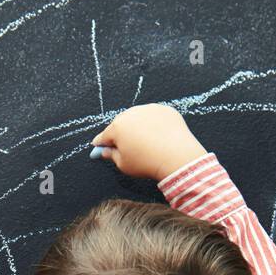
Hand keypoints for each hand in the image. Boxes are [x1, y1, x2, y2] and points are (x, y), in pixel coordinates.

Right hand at [91, 104, 206, 181]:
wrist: (176, 156)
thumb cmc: (147, 163)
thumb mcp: (124, 165)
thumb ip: (111, 156)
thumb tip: (104, 151)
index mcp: (117, 127)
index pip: (104, 135)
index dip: (101, 143)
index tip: (99, 146)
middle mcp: (131, 114)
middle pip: (121, 124)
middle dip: (120, 134)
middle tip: (124, 146)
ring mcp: (149, 109)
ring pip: (138, 118)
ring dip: (137, 127)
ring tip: (144, 142)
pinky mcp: (164, 110)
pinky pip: (154, 117)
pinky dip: (154, 124)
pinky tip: (158, 137)